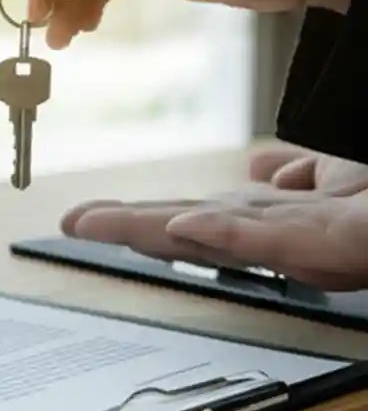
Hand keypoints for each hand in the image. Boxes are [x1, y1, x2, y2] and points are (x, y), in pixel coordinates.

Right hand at [61, 147, 367, 286]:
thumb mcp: (339, 178)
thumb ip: (298, 173)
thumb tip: (261, 167)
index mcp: (273, 217)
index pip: (188, 211)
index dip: (133, 213)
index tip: (83, 215)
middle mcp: (277, 232)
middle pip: (185, 225)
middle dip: (124, 226)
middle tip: (72, 223)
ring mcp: (302, 241)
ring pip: (212, 235)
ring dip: (153, 233)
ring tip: (103, 225)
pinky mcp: (332, 243)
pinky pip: (269, 242)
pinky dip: (222, 238)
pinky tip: (181, 226)